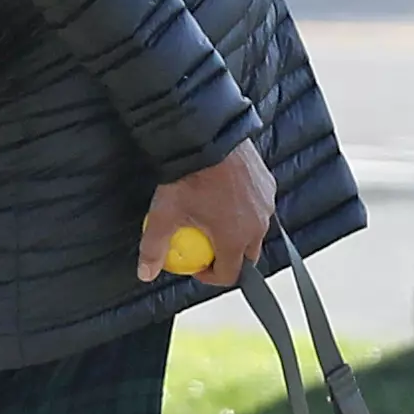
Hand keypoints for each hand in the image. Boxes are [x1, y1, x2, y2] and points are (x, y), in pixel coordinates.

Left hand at [139, 140, 274, 286]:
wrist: (209, 137)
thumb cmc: (188, 176)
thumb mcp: (164, 214)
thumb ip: (154, 247)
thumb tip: (145, 273)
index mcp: (235, 239)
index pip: (229, 275)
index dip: (210, 277)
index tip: (197, 267)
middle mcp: (257, 225)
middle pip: (246, 255)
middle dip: (228, 258)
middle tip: (206, 247)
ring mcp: (266, 203)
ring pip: (255, 229)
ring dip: (238, 233)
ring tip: (215, 220)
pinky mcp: (268, 183)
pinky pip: (259, 205)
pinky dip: (245, 208)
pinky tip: (225, 196)